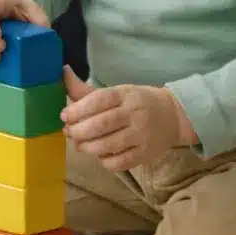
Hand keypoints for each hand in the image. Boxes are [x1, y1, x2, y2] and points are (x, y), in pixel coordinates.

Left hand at [61, 69, 196, 172]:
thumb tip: (63, 71)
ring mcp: (141, 136)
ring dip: (88, 147)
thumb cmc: (136, 102)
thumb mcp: (116, 92)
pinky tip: (100, 154)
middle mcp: (134, 114)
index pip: (99, 101)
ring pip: (109, 145)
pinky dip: (104, 161)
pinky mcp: (145, 154)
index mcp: (125, 95)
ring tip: (80, 144)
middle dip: (79, 131)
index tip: (64, 116)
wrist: (172, 117)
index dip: (78, 109)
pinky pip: (119, 163)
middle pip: (102, 125)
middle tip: (69, 132)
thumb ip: (87, 90)